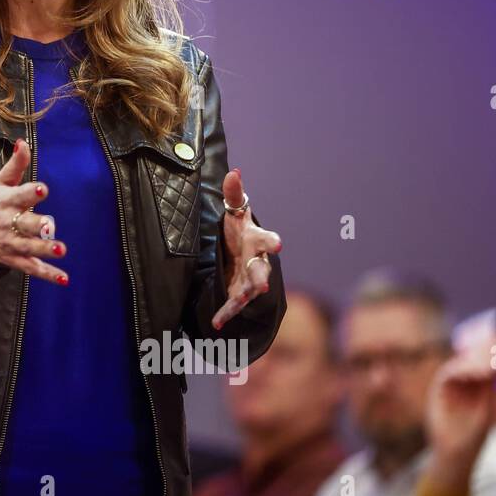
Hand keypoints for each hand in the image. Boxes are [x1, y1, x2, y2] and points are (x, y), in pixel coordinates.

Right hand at [0, 138, 67, 284]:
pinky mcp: (16, 259)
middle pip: (26, 224)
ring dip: (45, 249)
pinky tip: (63, 278)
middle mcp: (10, 223)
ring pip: (30, 247)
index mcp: (7, 201)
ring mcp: (12, 243)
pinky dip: (48, 275)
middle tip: (50, 225)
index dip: (31, 192)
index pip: (21, 195)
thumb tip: (23, 142)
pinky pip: (32, 268)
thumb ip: (15, 164)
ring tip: (60, 250)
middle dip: (38, 225)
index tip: (42, 189)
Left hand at [210, 167, 282, 328]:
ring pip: (250, 290)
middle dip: (261, 276)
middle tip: (263, 284)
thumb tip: (234, 172)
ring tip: (237, 305)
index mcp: (257, 240)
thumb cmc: (238, 230)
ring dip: (244, 298)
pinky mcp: (239, 292)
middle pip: (262, 269)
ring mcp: (250, 279)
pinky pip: (234, 304)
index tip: (278, 243)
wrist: (238, 252)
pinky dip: (226, 313)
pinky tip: (216, 324)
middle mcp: (258, 261)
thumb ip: (234, 194)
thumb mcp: (234, 212)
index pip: (267, 239)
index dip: (272, 241)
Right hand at [424, 352, 495, 484]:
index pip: (481, 363)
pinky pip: (448, 374)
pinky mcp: (437, 391)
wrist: (456, 452)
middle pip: (469, 360)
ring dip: (473, 362)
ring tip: (489, 364)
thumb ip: (492, 388)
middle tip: (495, 347)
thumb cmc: (475, 435)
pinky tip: (476, 373)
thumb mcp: (490, 408)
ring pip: (459, 364)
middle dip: (482, 353)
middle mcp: (460, 383)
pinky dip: (460, 370)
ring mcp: (448, 386)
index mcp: (474, 385)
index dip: (490, 353)